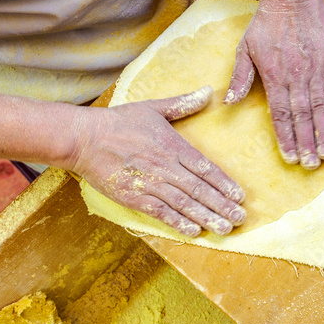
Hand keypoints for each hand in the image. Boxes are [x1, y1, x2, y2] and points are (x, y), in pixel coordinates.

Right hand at [69, 86, 245, 237]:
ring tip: (224, 229)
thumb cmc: (119, 122)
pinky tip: (193, 231)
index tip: (240, 196)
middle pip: (199, 189)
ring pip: (183, 203)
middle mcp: (164, 166)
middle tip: (240, 218)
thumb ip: (182, 104)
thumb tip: (207, 91)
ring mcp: (148, 183)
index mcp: (172, 145)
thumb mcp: (153, 107)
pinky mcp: (132, 196)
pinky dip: (177, 222)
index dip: (224, 183)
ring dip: (205, 217)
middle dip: (221, 205)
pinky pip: (159, 212)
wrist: (83, 138)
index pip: (205, 167)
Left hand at [225, 0, 323, 169]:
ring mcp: (316, 69)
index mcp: (274, 76)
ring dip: (323, 132)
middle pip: (301, 117)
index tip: (289, 158)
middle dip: (306, 143)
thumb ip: (240, 77)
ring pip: (320, 107)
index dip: (285, 138)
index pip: (280, 114)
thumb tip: (228, 101)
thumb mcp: (245, 48)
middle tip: (311, 166)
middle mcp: (296, 76)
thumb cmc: (266, 22)